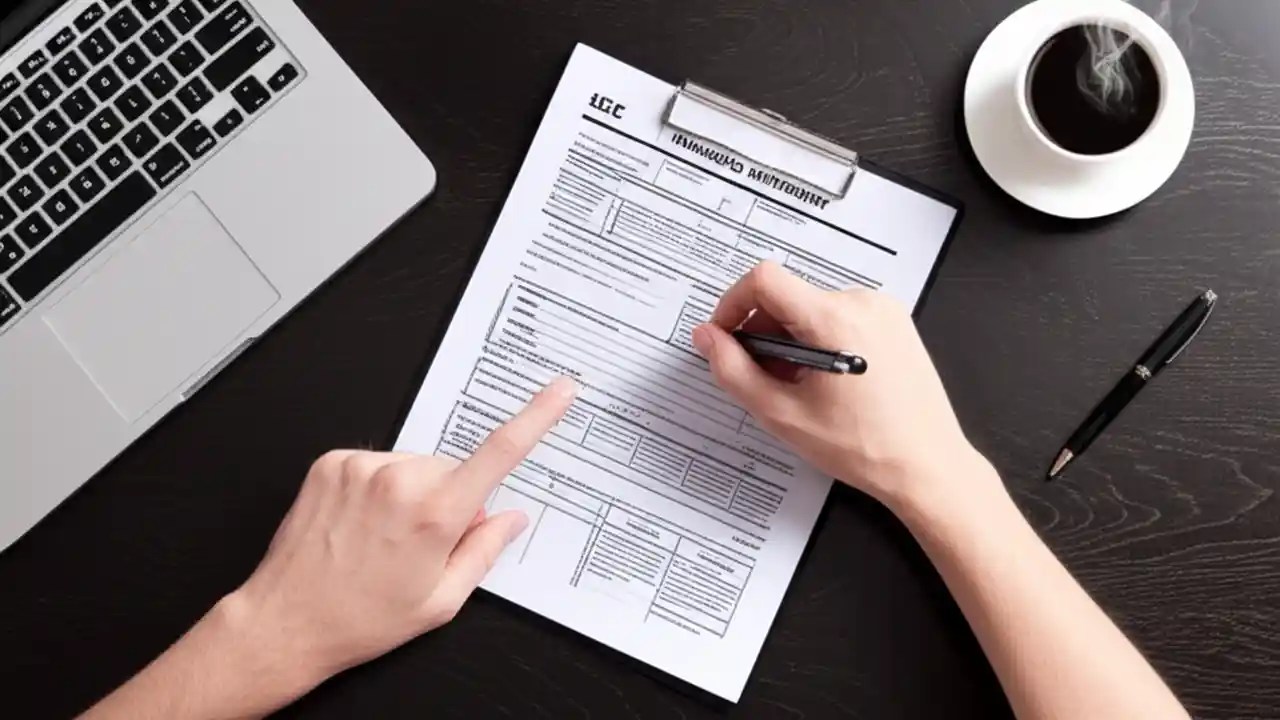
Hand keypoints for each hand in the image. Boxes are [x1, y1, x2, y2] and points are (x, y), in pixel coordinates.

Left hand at [224, 378, 576, 698]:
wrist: (286, 622)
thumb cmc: (360, 619)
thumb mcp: (441, 601)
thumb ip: (484, 551)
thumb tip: (510, 520)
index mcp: (435, 515)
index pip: (501, 453)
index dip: (537, 417)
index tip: (560, 391)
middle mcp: (399, 481)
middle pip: (451, 470)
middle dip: (449, 498)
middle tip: (421, 544)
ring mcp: (362, 468)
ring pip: (412, 466)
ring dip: (410, 492)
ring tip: (382, 539)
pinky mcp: (332, 463)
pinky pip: (376, 464)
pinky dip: (377, 488)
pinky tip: (361, 524)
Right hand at [692, 262, 989, 509]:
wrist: (926, 466)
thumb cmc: (865, 447)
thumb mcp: (782, 414)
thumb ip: (733, 370)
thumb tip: (709, 339)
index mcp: (835, 320)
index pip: (765, 279)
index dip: (733, 303)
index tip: (726, 334)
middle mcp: (863, 304)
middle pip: (788, 295)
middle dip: (763, 331)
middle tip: (761, 375)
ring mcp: (883, 311)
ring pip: (812, 307)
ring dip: (791, 338)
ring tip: (797, 385)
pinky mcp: (895, 322)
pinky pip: (840, 316)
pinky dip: (819, 339)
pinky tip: (823, 380)